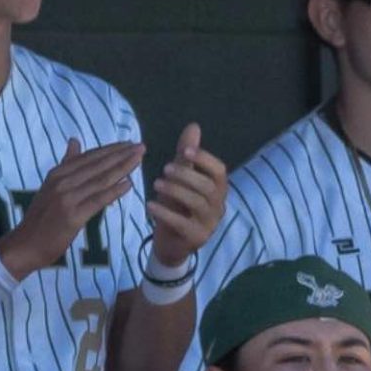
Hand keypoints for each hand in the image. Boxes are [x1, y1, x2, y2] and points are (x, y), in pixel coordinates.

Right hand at [0, 137, 145, 278]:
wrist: (26, 244)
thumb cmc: (41, 217)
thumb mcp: (51, 186)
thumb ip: (66, 164)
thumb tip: (75, 140)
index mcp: (57, 173)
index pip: (89, 157)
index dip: (111, 149)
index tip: (129, 143)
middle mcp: (62, 181)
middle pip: (97, 165)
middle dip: (121, 155)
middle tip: (141, 147)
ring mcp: (67, 198)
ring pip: (100, 180)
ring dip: (122, 168)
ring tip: (139, 159)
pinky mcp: (72, 216)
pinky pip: (97, 201)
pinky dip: (114, 191)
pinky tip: (129, 184)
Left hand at [148, 123, 229, 266]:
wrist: (171, 243)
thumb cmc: (178, 207)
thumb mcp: (181, 179)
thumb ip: (186, 156)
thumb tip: (193, 126)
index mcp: (217, 189)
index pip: (219, 171)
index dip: (204, 159)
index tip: (185, 151)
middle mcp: (218, 206)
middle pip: (209, 187)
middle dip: (187, 175)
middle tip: (164, 168)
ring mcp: (209, 224)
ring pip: (198, 204)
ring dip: (176, 191)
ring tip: (156, 184)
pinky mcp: (197, 238)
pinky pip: (183, 224)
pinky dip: (165, 213)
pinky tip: (150, 204)